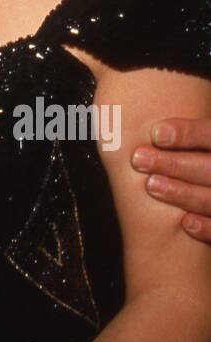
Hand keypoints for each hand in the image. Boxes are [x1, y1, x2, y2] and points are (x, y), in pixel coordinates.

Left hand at [133, 117, 210, 242]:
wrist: (209, 181)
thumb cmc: (198, 156)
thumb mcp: (197, 140)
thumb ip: (183, 133)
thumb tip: (143, 114)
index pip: (210, 134)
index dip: (188, 132)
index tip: (156, 133)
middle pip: (209, 166)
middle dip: (174, 164)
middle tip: (138, 159)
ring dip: (182, 193)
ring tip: (150, 185)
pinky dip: (206, 227)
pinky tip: (185, 222)